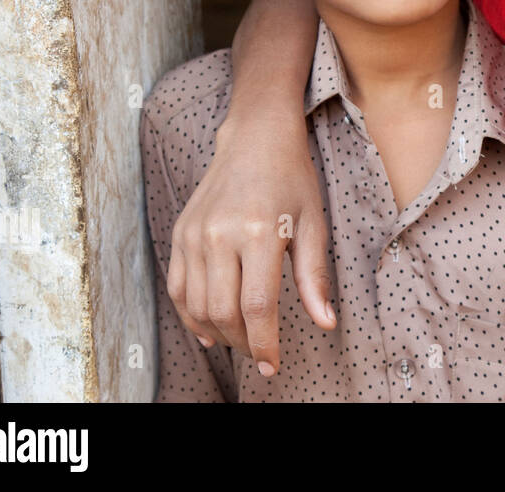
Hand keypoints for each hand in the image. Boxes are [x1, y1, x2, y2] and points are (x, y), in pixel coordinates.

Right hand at [167, 110, 334, 375]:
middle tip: (259, 353)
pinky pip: (178, 288)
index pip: (257, 306)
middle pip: (223, 312)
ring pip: (196, 305)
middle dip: (243, 343)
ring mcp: (194, 234)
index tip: (272, 365)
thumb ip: (314, 278)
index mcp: (260, 232)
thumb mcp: (313, 225)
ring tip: (240, 341)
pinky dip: (191, 315)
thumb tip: (326, 323)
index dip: (264, 343)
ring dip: (217, 333)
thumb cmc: (292, 180)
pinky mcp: (180, 233)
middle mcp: (220, 235)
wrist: (256, 139)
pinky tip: (210, 328)